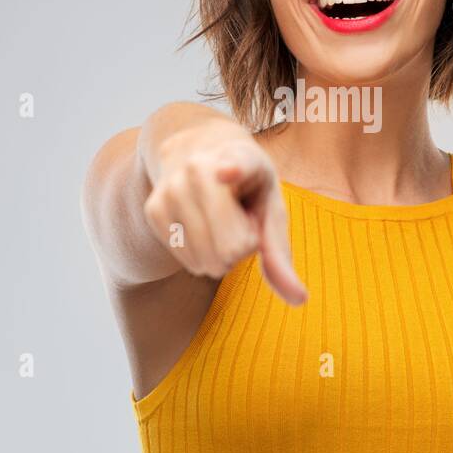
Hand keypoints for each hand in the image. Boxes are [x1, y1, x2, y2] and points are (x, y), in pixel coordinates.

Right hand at [144, 133, 307, 305]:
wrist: (197, 152)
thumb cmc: (247, 189)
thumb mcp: (270, 209)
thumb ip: (280, 254)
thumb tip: (300, 300)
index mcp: (240, 158)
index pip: (237, 166)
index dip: (234, 171)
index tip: (226, 172)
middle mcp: (200, 168)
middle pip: (230, 249)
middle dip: (243, 250)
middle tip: (240, 221)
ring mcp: (172, 188)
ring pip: (206, 261)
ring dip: (220, 255)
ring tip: (220, 222)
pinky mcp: (153, 208)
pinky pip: (187, 262)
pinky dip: (200, 256)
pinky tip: (202, 227)